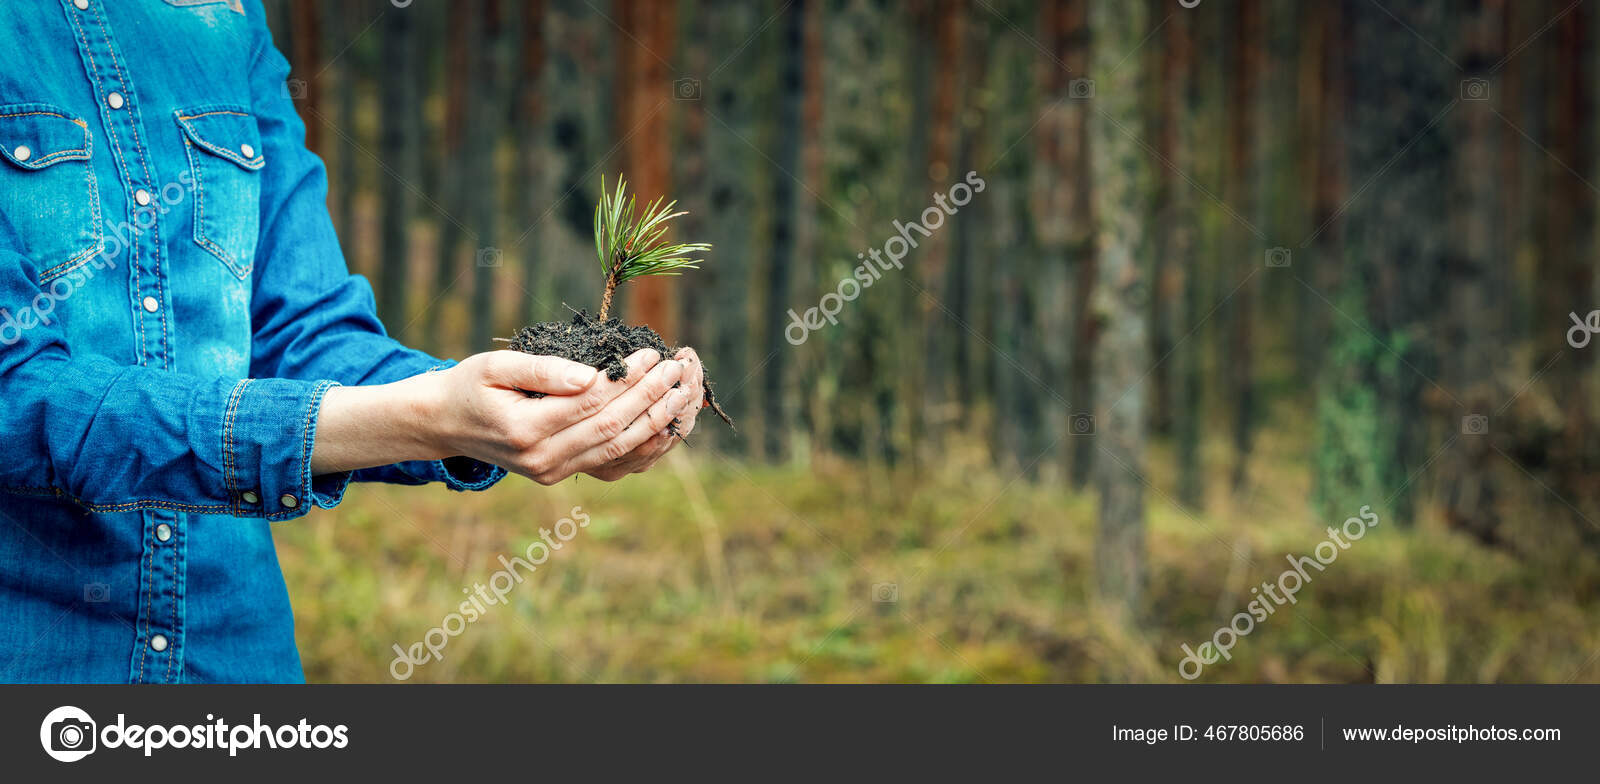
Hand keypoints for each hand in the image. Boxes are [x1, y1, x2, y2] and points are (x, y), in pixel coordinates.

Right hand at [311, 348, 687, 484]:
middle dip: (652, 398)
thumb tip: (591, 375)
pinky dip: (645, 444)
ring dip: (658, 421)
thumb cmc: (471, 385)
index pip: (591, 403)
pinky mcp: (561, 474)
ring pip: (619, 449)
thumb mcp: (495, 366)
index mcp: (524, 430)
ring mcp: (554, 473)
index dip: (627, 378)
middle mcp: (543, 460)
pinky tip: (669, 421)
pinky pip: (613, 462)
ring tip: (684, 391)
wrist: (445, 424)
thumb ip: (541, 371)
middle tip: (680, 369)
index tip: (652, 352)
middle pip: (613, 428)